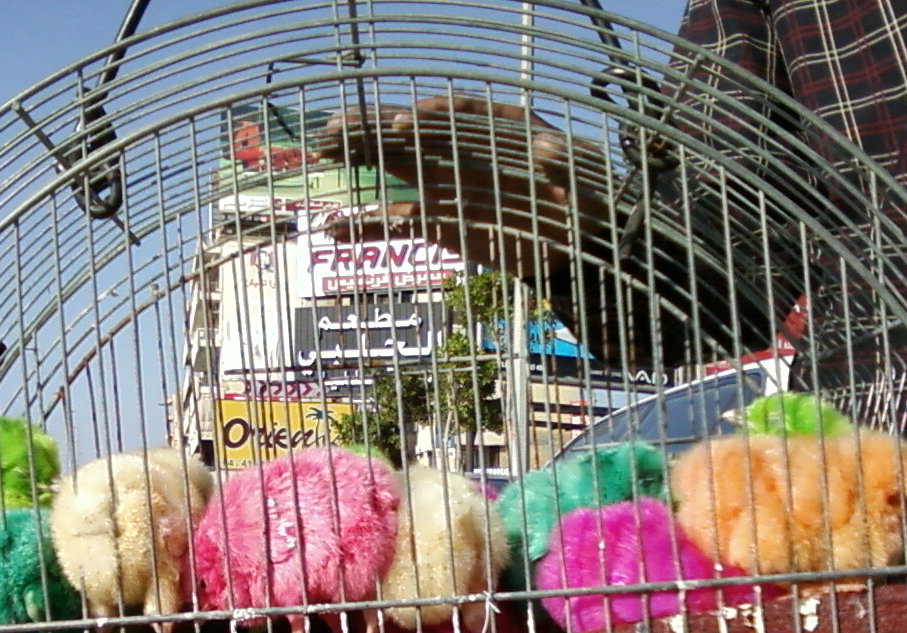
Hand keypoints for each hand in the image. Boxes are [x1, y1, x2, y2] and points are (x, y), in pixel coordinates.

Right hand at [315, 94, 612, 277]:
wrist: (576, 243)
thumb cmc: (584, 196)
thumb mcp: (585, 176)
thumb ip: (567, 162)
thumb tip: (550, 149)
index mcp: (499, 128)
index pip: (465, 116)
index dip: (437, 117)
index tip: (412, 120)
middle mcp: (464, 150)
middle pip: (415, 134)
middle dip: (376, 127)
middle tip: (335, 124)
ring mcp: (446, 186)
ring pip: (395, 169)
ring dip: (360, 160)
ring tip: (322, 151)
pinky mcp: (439, 223)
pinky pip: (397, 224)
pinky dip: (366, 228)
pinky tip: (333, 231)